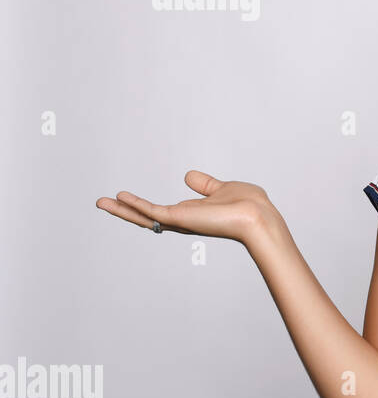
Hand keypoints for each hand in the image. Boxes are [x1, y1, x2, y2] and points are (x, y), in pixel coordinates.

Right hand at [95, 171, 272, 245]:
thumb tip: (188, 176)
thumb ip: (204, 185)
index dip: (143, 207)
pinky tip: (119, 197)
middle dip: (125, 210)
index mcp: (192, 214)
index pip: (162, 212)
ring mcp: (181, 221)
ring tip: (100, 203)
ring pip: (144, 216)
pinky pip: (152, 212)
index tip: (125, 200)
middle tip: (103, 203)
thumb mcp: (222, 188)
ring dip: (122, 209)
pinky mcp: (180, 219)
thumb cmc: (249, 206)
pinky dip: (135, 205)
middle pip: (147, 217)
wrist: (258, 216)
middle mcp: (183, 220)